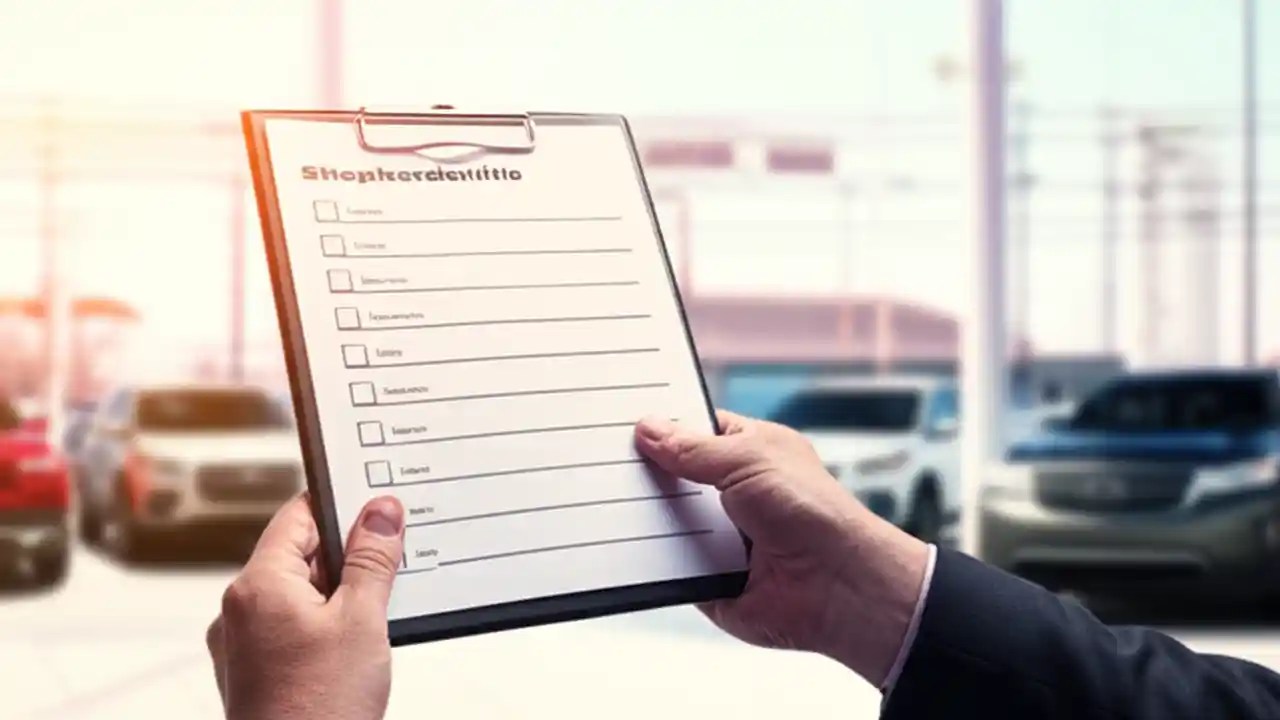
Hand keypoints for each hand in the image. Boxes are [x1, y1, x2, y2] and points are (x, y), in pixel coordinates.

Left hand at [206, 494, 404, 719]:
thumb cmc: (319, 711)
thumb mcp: (362, 622)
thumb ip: (372, 560)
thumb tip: (379, 512)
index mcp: (257, 586)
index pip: (297, 517)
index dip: (340, 508)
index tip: (376, 509)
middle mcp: (238, 611)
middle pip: (297, 556)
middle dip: (346, 559)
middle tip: (389, 569)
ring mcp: (241, 645)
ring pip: (296, 595)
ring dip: (337, 597)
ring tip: (374, 620)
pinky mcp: (252, 674)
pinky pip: (290, 629)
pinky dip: (323, 628)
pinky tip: (354, 649)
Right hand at [634, 411, 928, 686]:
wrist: (836, 586)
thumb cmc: (813, 513)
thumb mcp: (747, 460)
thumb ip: (692, 448)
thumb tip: (649, 429)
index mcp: (749, 452)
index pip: (694, 430)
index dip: (662, 425)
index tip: (620, 420)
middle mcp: (732, 493)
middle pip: (671, 477)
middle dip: (646, 473)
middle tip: (605, 461)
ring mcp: (718, 537)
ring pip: (663, 522)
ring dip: (646, 517)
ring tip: (608, 501)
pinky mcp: (706, 577)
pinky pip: (665, 565)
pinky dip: (651, 559)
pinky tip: (626, 545)